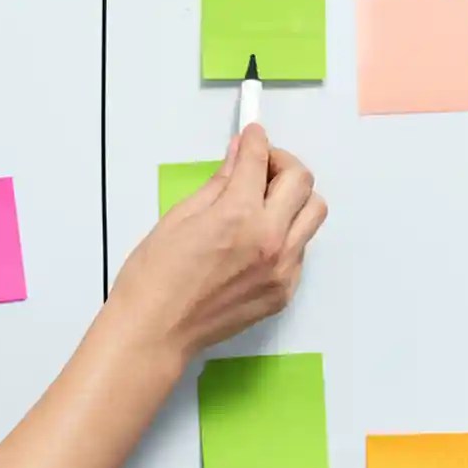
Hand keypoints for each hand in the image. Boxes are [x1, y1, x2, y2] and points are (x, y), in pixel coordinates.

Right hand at [110, 124, 327, 362]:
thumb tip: (238, 156)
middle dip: (282, 165)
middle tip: (261, 167)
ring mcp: (281, 270)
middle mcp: (269, 241)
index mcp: (239, 216)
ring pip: (313, 215)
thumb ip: (219, 183)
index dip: (257, 140)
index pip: (260, 160)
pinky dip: (287, 235)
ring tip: (264, 203)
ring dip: (293, 200)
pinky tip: (258, 238)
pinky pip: (301, 251)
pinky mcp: (283, 292)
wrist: (155, 331)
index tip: (254, 135)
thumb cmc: (155, 278)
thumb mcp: (181, 216)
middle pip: (302, 182)